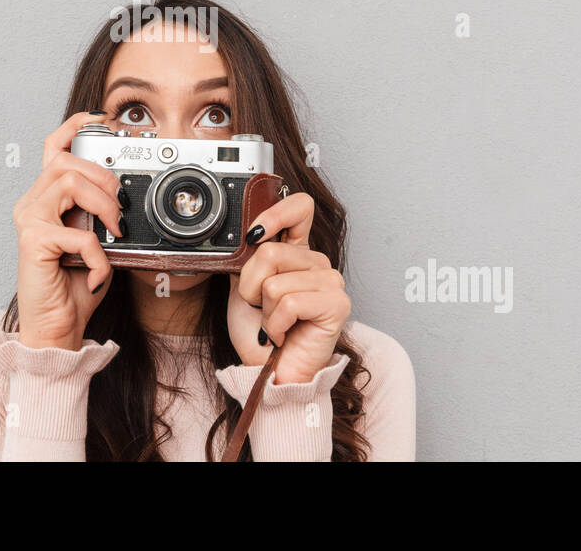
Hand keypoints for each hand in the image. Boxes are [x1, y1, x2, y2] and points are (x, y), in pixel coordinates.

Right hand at [12, 110, 123, 350]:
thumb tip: (124, 196)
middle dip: (104, 179)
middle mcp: (31, 203)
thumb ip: (101, 214)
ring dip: (103, 205)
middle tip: (121, 210)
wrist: (55, 328)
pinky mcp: (33, 242)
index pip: (54, 148)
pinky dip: (97, 254)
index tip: (99, 118)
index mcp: (45, 198)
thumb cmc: (74, 286)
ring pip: (69, 182)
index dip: (75, 126)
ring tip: (114, 231)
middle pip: (67, 161)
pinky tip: (97, 272)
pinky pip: (77, 232)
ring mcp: (28, 220)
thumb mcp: (95, 240)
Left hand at [226, 192, 350, 383]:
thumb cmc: (258, 333)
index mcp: (298, 252)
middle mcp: (318, 263)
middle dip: (252, 286)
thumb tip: (247, 233)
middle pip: (271, 252)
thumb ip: (249, 257)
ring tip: (274, 324)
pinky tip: (282, 334)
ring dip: (264, 310)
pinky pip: (288, 303)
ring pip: (275, 282)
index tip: (253, 235)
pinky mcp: (337, 305)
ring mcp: (331, 282)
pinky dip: (275, 324)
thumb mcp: (244, 287)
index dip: (274, 214)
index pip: (299, 207)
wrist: (268, 373)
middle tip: (261, 308)